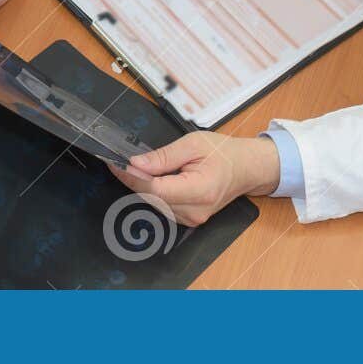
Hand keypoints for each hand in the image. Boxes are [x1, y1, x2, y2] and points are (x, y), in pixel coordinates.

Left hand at [110, 132, 278, 227]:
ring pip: (155, 204)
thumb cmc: (224, 153)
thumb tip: (137, 164)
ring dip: (142, 186)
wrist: (246, 169)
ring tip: (133, 167)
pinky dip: (153, 192)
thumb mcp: (193, 144)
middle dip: (134, 180)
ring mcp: (192, 218)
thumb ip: (164, 156)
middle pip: (153, 198)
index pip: (156, 189)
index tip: (116, 164)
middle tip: (118, 162)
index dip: (133, 177)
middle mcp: (195, 211)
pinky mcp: (189, 219)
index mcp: (200, 191)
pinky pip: (163, 206)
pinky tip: (150, 178)